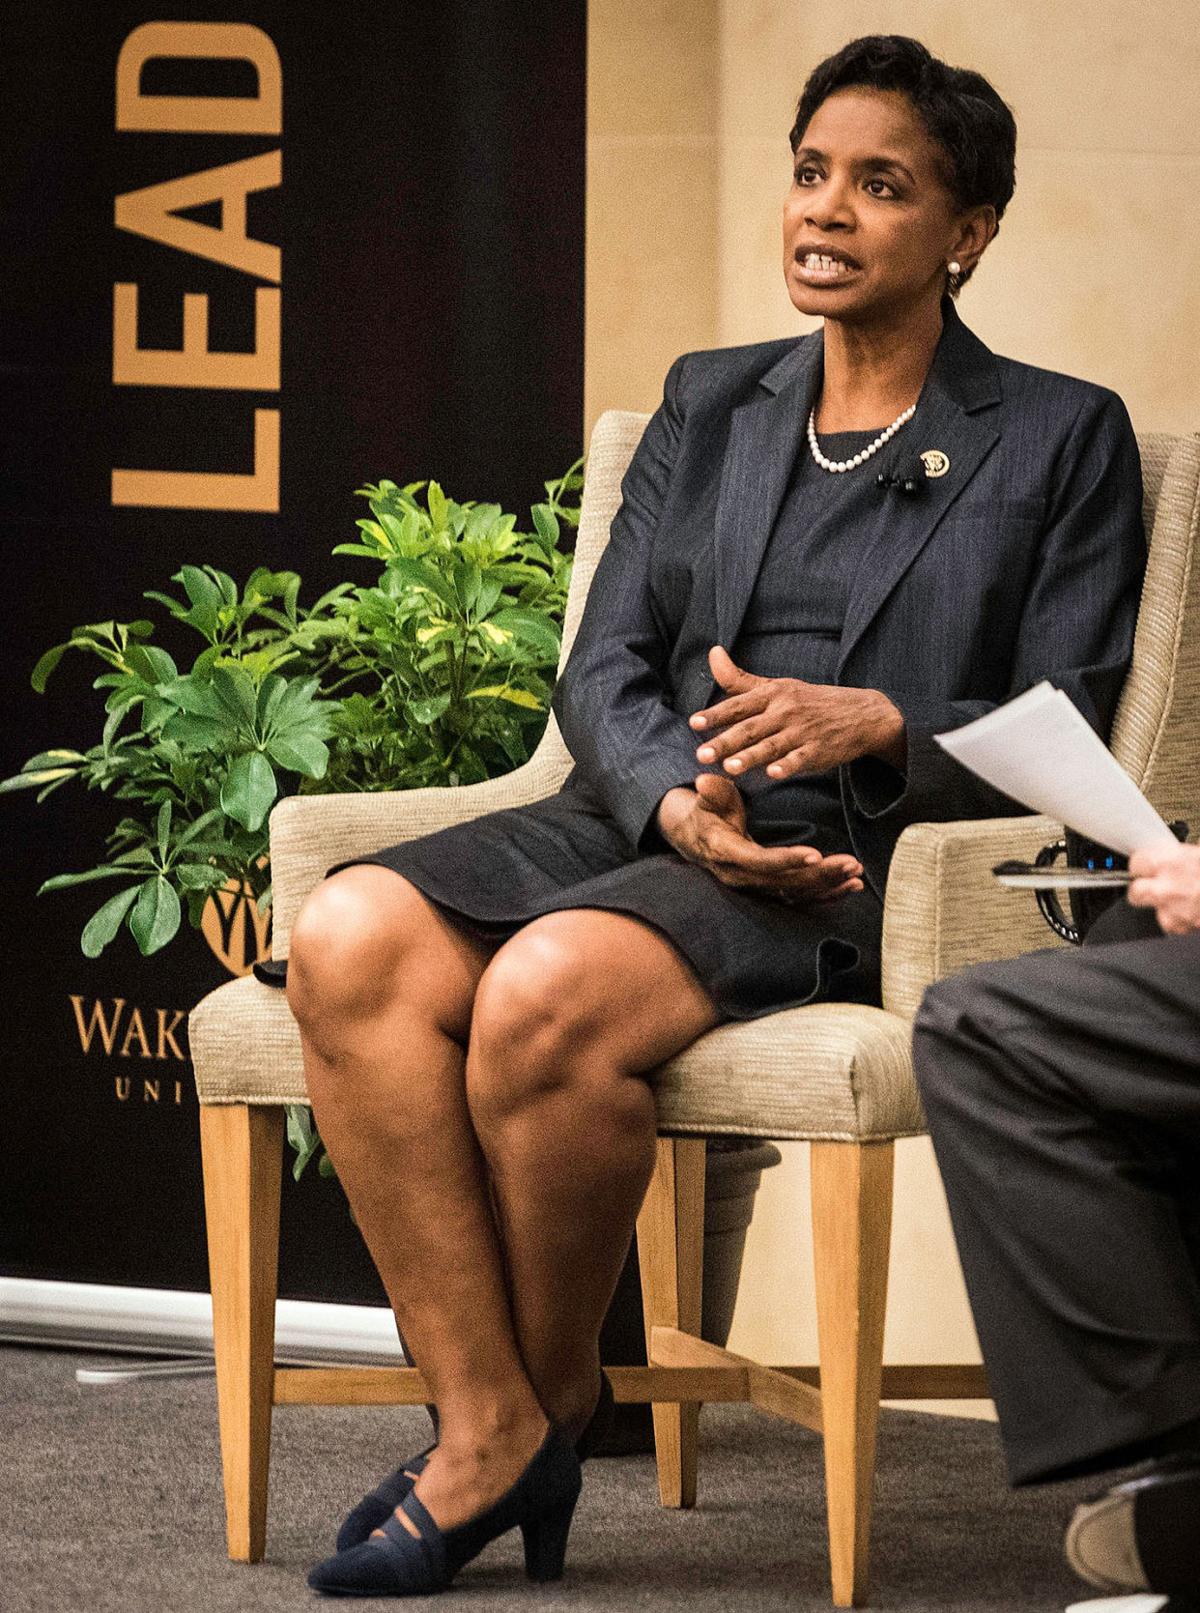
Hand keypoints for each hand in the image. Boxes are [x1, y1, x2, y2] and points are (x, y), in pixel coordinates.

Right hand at [655, 775, 864, 902]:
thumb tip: (705, 782)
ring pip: (796, 893)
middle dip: (820, 875)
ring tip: (855, 873)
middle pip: (785, 882)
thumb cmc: (706, 813)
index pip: (760, 862)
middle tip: (851, 863)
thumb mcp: (706, 800)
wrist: (695, 838)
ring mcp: (756, 887)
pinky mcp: (769, 890)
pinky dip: (827, 894)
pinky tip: (851, 887)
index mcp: (727, 854)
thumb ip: (712, 792)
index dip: (787, 860)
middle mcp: (742, 877)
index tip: (815, 853)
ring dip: (829, 885)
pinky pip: (800, 897)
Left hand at [689, 646, 904, 778]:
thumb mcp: (777, 686)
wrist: (861, 713)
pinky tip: (773, 775)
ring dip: (750, 756)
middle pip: (750, 728)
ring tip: (729, 768)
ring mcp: (803, 730)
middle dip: (725, 741)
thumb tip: (712, 651)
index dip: (716, 714)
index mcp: (773, 694)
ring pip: (772, 745)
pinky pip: (801, 759)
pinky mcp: (819, 750)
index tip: (694, 723)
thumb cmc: (810, 701)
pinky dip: (788, 766)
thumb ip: (740, 679)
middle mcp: (786, 710)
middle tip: (701, 754)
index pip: (739, 704)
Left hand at [1128, 841, 1199, 933]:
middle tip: (1154, 885)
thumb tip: (1174, 856)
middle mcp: (1168, 887)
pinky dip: (1183, 921)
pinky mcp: (1184, 929)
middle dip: (1143, 889)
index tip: (1147, 866)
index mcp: (1173, 861)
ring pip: (1156, 913)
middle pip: (1135, 891)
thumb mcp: (1199, 855)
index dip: (1143, 865)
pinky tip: (1194, 913)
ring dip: (1166, 908)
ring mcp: (1175, 911)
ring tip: (1184, 901)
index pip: (1137, 862)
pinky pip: (1175, 926)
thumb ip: (1185, 856)